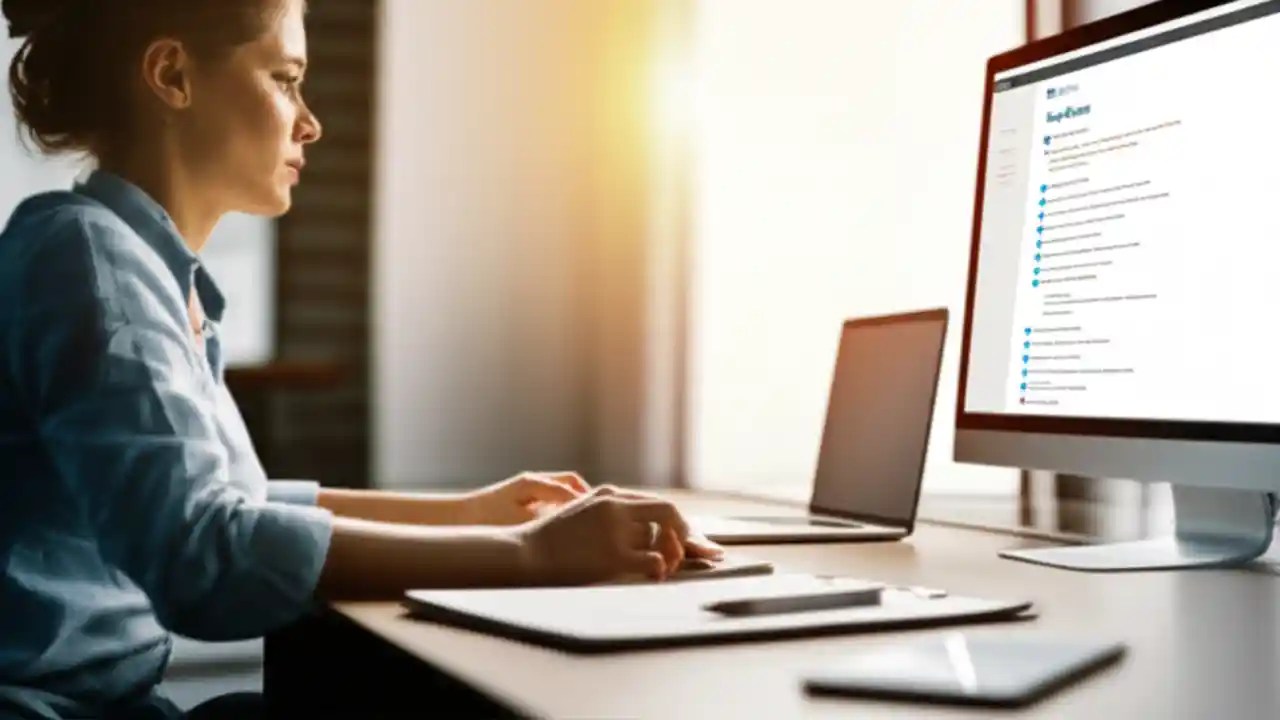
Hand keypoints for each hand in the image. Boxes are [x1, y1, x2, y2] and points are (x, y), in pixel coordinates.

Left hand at [464, 471, 590, 525]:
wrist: (460, 517)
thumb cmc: (487, 519)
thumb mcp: (519, 522)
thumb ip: (548, 520)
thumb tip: (572, 521)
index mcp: (533, 483)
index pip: (570, 489)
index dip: (587, 504)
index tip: (602, 519)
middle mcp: (534, 482)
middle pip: (571, 482)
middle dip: (587, 497)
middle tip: (601, 516)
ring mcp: (530, 489)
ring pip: (563, 491)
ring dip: (575, 503)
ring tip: (588, 523)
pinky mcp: (526, 499)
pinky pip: (552, 500)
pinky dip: (563, 510)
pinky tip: (566, 528)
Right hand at [517, 485, 724, 584]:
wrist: (522, 553)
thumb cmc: (547, 540)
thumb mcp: (579, 513)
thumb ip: (605, 513)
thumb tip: (632, 526)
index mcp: (607, 496)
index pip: (654, 503)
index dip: (673, 523)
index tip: (679, 540)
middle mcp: (614, 506)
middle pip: (667, 512)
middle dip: (682, 533)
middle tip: (681, 554)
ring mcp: (614, 530)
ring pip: (661, 538)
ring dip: (670, 555)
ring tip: (664, 569)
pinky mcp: (612, 556)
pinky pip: (653, 560)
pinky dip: (661, 569)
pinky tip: (655, 576)